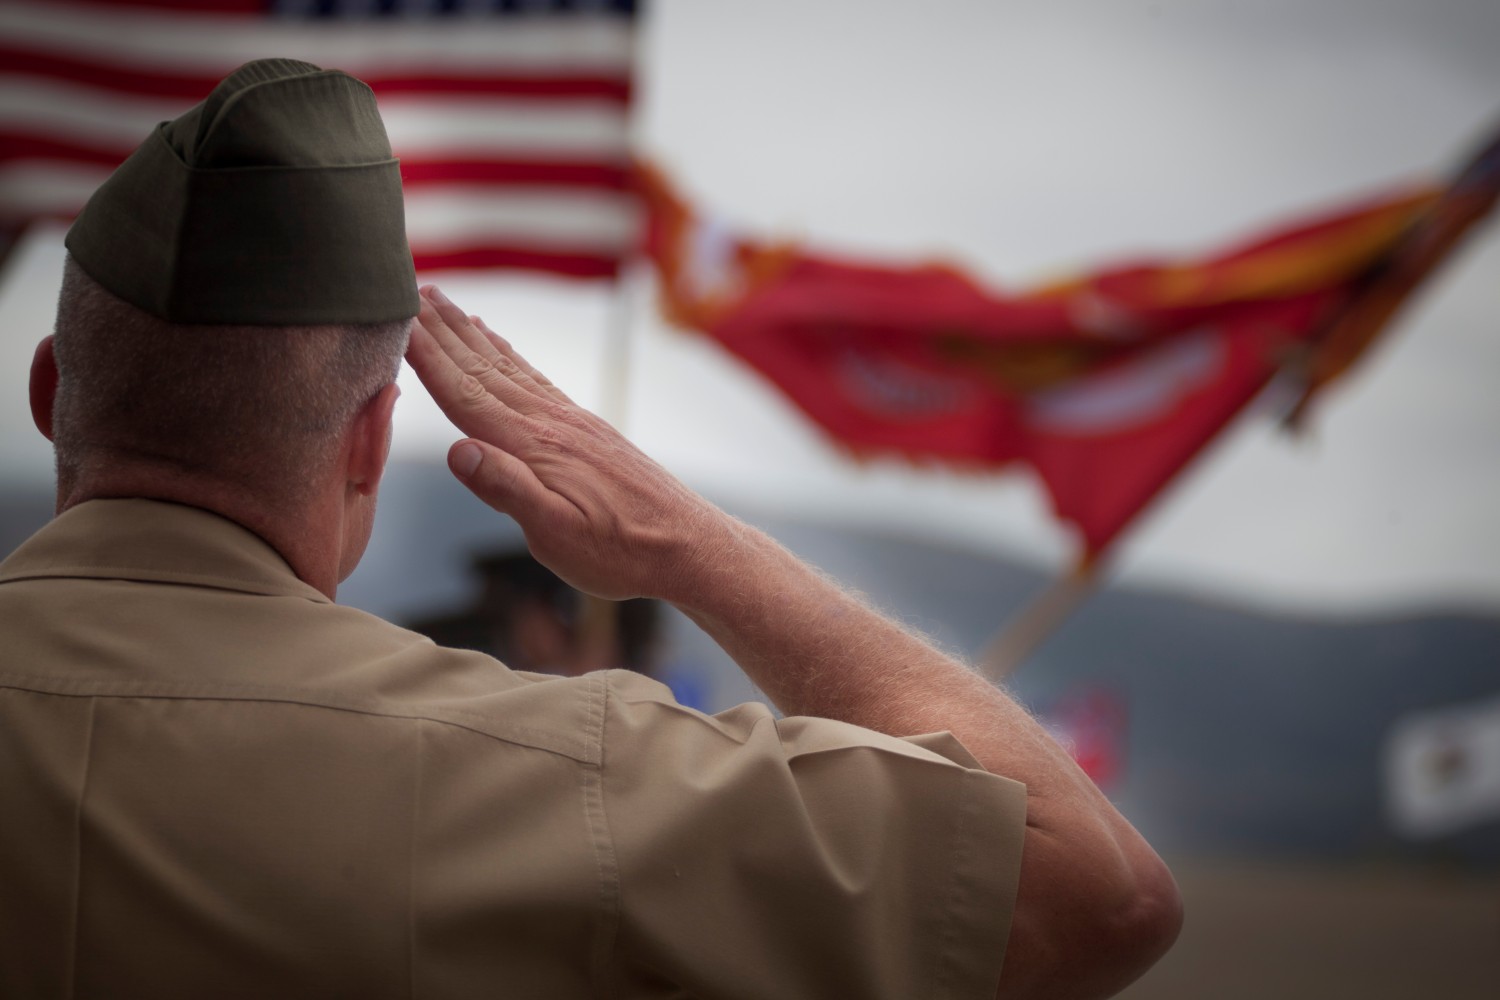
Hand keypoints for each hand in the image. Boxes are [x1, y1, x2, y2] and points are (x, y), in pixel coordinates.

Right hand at [404, 285, 732, 601]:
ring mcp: (570, 422)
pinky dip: (508, 357)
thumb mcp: (557, 536)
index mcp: (533, 447)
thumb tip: (457, 451)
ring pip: (508, 368)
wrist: (687, 546)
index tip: (394, 317)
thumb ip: (507, 491)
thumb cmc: (621, 552)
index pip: (464, 393)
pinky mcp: (586, 430)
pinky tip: (499, 350)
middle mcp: (549, 422)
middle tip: (409, 287)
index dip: (426, 356)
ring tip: (446, 305)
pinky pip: (535, 381)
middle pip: (481, 368)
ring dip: (471, 335)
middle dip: (442, 329)